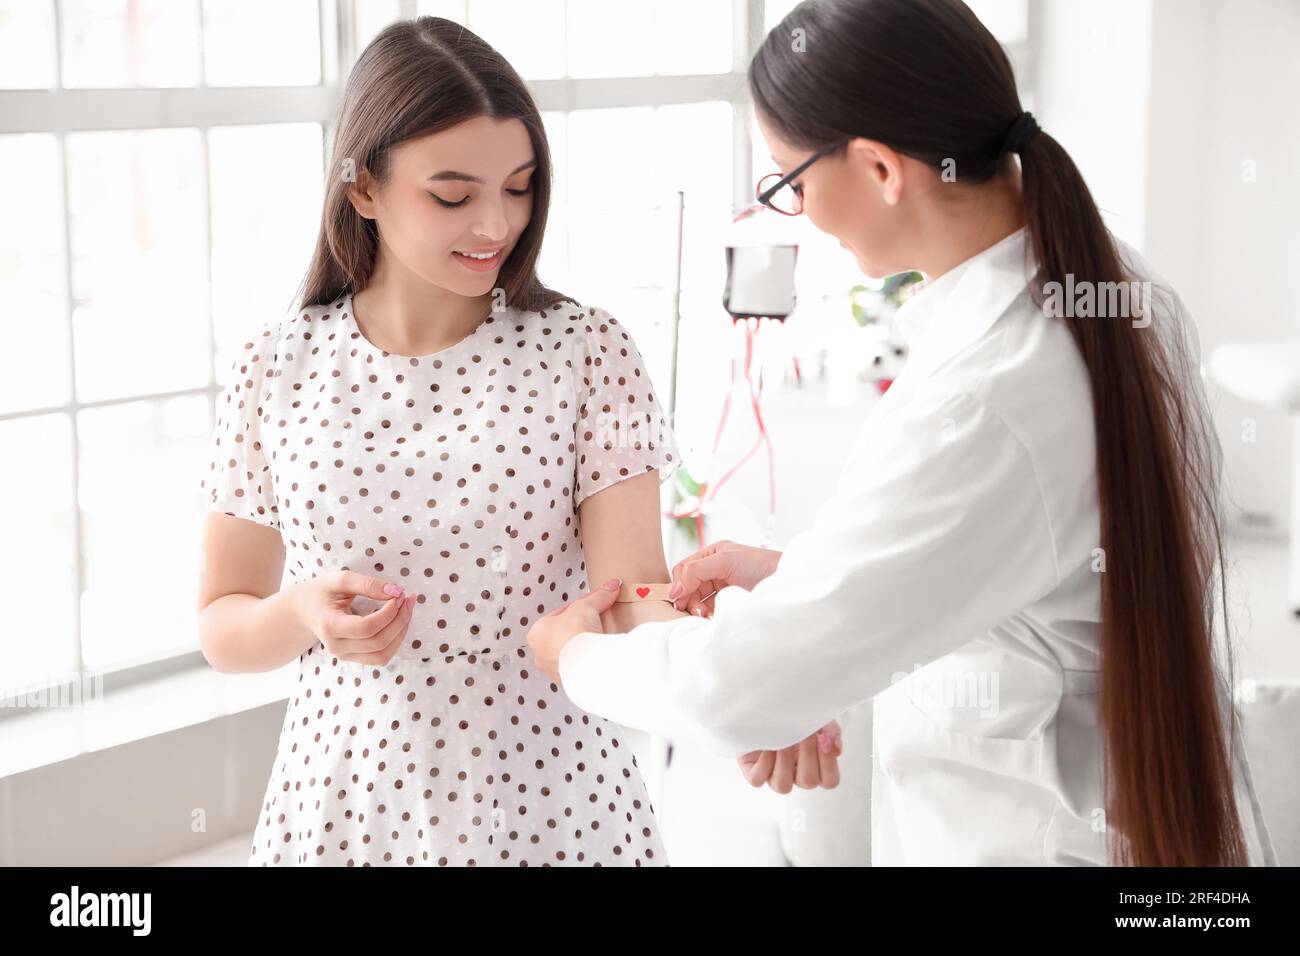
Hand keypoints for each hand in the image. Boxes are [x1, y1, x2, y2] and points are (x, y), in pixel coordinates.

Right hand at [290, 569, 416, 664]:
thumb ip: (368, 584)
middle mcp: (336, 646)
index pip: (366, 628)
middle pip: (378, 643)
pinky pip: (381, 657)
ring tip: (407, 610)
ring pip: (383, 655)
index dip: (388, 613)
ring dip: (401, 632)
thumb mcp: (340, 580)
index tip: (398, 595)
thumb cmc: (321, 592)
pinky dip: (395, 641)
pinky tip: (398, 622)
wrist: (303, 611)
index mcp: (330, 626)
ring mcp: (344, 655)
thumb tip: (396, 591)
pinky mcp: (353, 657)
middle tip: (408, 599)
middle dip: (400, 620)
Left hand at [527, 577, 622, 683]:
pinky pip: (581, 667)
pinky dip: (589, 660)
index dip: (580, 607)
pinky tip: (600, 655)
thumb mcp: (587, 606)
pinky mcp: (570, 683)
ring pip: (572, 652)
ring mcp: (555, 671)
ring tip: (601, 639)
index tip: (594, 605)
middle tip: (597, 622)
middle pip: (565, 634)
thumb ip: (599, 595)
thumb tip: (612, 585)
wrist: (588, 666)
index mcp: (537, 633)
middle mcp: (541, 654)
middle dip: (580, 628)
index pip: (560, 614)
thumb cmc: (576, 634)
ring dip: (584, 646)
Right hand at [667, 539, 782, 617]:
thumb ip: (695, 571)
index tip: (679, 600)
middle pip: (688, 586)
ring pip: (697, 600)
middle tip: (696, 612)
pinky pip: (709, 610)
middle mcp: (716, 569)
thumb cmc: (762, 566)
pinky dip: (707, 615)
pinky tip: (713, 619)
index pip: (684, 569)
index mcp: (713, 554)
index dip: (679, 584)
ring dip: (697, 609)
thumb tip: (674, 589)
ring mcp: (723, 587)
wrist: (789, 584)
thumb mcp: (725, 560)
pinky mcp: (729, 602)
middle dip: (689, 599)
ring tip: (706, 616)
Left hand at [737, 720, 841, 792]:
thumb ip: (831, 731)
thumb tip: (835, 747)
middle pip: (808, 781)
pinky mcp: (754, 772)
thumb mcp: (817, 719)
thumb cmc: (796, 716)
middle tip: (805, 733)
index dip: (829, 763)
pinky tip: (767, 746)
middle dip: (807, 755)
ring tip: (784, 739)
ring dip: (784, 761)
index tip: (824, 737)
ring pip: (782, 786)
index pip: (830, 780)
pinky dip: (762, 764)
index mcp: (815, 767)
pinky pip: (757, 779)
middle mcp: (795, 776)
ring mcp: (774, 776)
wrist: (767, 707)